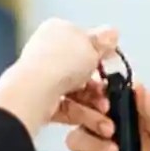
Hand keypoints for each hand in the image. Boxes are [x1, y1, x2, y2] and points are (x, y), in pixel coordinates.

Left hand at [0, 20, 117, 137]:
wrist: (36, 90)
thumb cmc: (60, 62)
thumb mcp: (93, 44)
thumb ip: (105, 40)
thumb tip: (112, 33)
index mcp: (58, 30)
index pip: (83, 41)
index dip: (100, 53)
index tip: (113, 61)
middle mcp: (48, 53)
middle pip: (82, 70)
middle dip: (99, 85)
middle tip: (109, 91)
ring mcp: (43, 78)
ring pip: (77, 92)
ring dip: (95, 102)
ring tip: (105, 109)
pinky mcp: (42, 101)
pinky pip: (69, 107)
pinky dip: (85, 115)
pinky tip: (98, 120)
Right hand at [62, 82, 149, 150]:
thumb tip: (139, 87)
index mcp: (133, 109)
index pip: (108, 89)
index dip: (101, 88)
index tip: (104, 93)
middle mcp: (114, 122)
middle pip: (86, 104)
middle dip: (90, 106)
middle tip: (106, 113)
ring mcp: (102, 141)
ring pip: (78, 125)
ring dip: (91, 129)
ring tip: (113, 140)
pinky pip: (78, 147)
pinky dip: (89, 147)